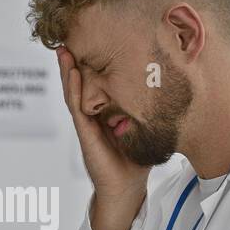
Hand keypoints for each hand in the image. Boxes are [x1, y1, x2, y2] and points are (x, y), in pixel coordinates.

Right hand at [57, 47, 148, 229]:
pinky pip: (77, 108)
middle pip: (80, 85)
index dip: (90, 67)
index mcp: (103, 115)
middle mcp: (91, 118)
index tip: (90, 45)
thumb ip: (147, 114)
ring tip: (62, 51)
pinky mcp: (85, 134)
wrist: (125, 189)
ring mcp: (86, 125)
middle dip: (74, 63)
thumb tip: (167, 91)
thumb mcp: (143, 130)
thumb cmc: (134, 162)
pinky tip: (72, 74)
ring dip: (67, 72)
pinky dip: (73, 90)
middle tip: (68, 39)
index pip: (95, 86)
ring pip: (74, 93)